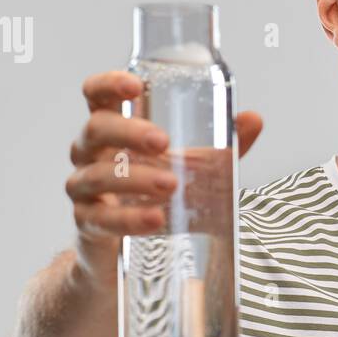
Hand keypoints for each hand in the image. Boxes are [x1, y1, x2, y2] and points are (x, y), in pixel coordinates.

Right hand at [66, 70, 262, 284]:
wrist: (134, 252)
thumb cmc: (159, 193)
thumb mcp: (194, 167)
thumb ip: (223, 144)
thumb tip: (253, 119)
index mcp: (113, 129)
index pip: (97, 95)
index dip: (109, 84)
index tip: (135, 85)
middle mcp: (91, 153)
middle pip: (96, 129)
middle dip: (129, 132)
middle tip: (164, 142)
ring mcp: (84, 189)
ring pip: (97, 175)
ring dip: (135, 178)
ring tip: (171, 185)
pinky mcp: (87, 225)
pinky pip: (100, 220)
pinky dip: (128, 219)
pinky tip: (154, 219)